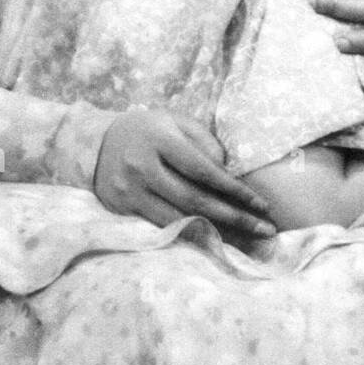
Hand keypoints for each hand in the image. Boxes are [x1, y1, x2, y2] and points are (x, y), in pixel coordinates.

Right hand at [94, 107, 274, 235]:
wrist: (98, 142)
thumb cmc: (149, 130)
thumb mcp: (176, 122)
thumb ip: (203, 142)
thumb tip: (228, 173)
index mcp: (160, 139)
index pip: (203, 169)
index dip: (234, 190)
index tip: (262, 204)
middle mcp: (142, 166)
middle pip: (194, 200)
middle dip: (234, 218)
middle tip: (265, 230)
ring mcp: (129, 190)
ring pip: (178, 220)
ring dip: (217, 234)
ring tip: (247, 243)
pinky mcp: (122, 208)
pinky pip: (161, 228)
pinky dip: (189, 236)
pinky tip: (213, 242)